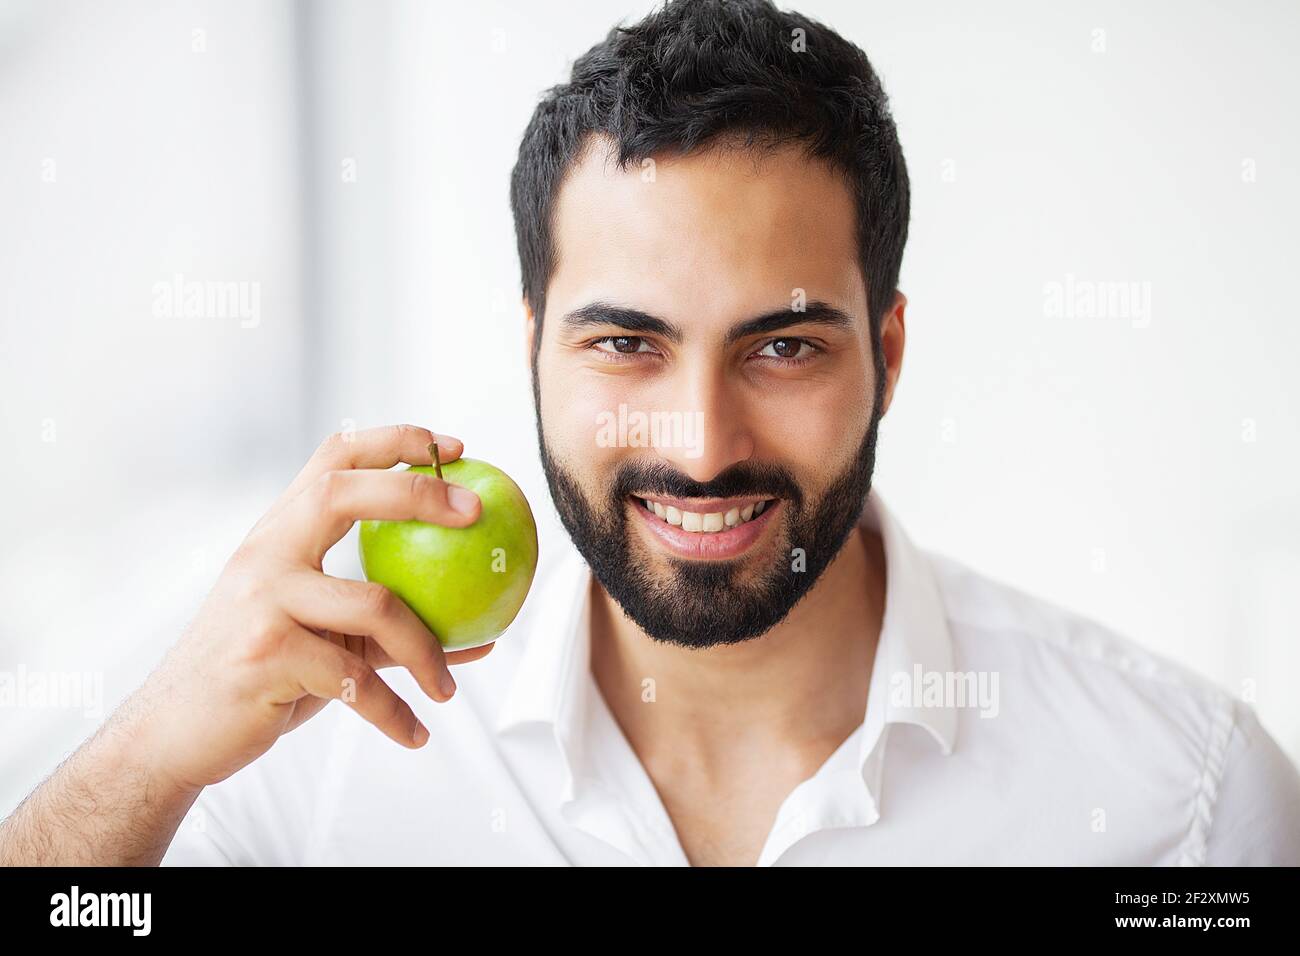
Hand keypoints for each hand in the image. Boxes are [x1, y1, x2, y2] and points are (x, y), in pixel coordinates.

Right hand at [129, 424, 489, 793]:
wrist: (176, 733)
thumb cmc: (262, 677)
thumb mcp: (324, 639)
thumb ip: (391, 629)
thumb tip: (480, 635)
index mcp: (278, 534)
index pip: (333, 460)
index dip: (393, 441)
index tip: (454, 448)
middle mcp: (265, 554)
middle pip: (342, 494)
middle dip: (416, 492)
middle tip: (478, 514)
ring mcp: (261, 600)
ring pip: (375, 604)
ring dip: (428, 651)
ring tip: (447, 690)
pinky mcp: (265, 654)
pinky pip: (355, 680)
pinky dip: (392, 712)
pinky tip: (416, 733)